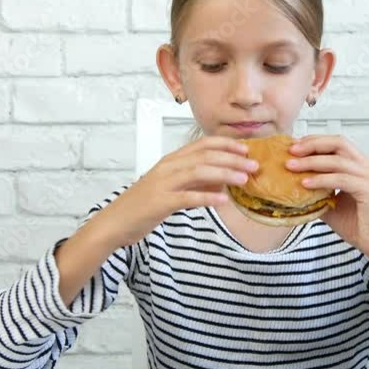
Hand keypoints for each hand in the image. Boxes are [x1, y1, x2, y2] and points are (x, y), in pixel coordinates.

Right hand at [95, 136, 257, 246]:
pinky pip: (187, 197)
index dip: (226, 145)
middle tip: (254, 165)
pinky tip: (224, 201)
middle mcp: (167, 167)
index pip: (202, 145)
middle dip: (232, 159)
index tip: (246, 148)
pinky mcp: (160, 202)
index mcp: (171, 161)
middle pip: (205, 156)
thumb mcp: (172, 190)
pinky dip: (207, 198)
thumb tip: (222, 184)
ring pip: (198, 172)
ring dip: (224, 174)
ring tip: (244, 179)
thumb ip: (194, 184)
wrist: (114, 223)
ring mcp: (163, 184)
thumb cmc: (143, 206)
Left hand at [287, 135, 368, 255]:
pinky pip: (341, 180)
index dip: (315, 141)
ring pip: (338, 160)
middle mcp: (366, 167)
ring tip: (291, 166)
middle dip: (312, 145)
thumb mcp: (330, 203)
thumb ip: (316, 191)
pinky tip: (305, 184)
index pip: (337, 143)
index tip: (293, 146)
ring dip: (311, 162)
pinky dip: (321, 180)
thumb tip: (291, 185)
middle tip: (291, 151)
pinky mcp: (368, 190)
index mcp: (360, 166)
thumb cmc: (357, 224)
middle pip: (338, 143)